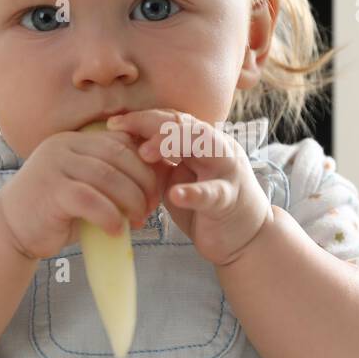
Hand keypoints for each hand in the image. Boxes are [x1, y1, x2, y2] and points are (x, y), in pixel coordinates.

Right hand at [0, 127, 161, 259]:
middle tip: (150, 209)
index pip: (121, 143)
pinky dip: (110, 216)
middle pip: (120, 156)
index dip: (145, 166)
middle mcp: (65, 146)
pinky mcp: (51, 191)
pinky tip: (116, 231)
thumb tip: (159, 178)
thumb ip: (113, 179)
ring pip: (109, 177)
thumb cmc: (55, 212)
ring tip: (138, 221)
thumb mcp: (86, 188)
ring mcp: (55, 166)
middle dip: (143, 184)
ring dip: (131, 201)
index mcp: (75, 141)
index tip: (154, 192)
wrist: (9, 229)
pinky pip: (91, 200)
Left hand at [106, 109, 270, 266]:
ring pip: (204, 143)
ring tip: (144, 154)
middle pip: (185, 123)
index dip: (142, 117)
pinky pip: (212, 192)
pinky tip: (175, 195)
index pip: (173, 119)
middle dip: (151, 123)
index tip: (113, 124)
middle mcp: (219, 148)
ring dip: (172, 142)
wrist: (245, 239)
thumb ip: (160, 162)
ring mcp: (227, 171)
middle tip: (120, 130)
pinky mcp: (229, 200)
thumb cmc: (207, 208)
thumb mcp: (178, 179)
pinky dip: (194, 191)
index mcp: (204, 141)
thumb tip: (123, 147)